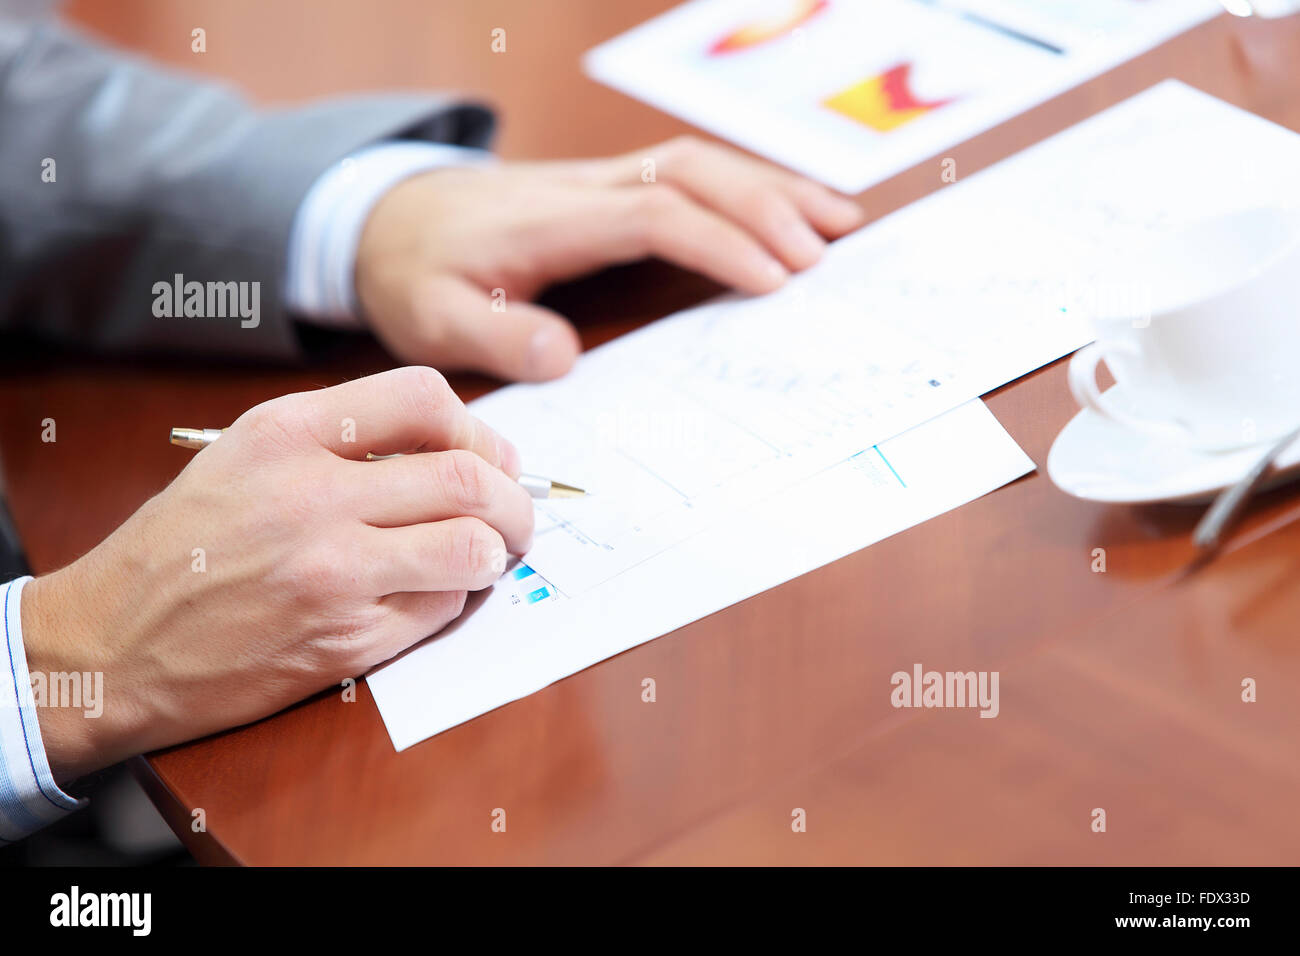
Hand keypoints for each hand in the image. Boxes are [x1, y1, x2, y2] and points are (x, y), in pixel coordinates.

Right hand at [21, 367, 531, 780]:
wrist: (114, 643)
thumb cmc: (186, 544)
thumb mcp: (247, 456)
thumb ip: (344, 438)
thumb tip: (459, 445)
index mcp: (287, 434)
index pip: (424, 398)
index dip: (480, 427)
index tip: (490, 455)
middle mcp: (311, 496)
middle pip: (466, 475)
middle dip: (515, 497)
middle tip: (516, 514)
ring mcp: (330, 573)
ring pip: (470, 547)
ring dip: (498, 551)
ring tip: (488, 555)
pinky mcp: (344, 642)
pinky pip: (441, 608)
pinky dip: (456, 597)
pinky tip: (433, 593)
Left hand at [355, 135, 865, 380]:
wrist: (392, 218)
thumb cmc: (417, 272)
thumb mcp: (432, 319)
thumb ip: (493, 335)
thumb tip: (565, 355)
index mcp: (553, 222)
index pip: (652, 214)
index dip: (717, 240)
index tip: (772, 279)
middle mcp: (587, 190)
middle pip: (691, 172)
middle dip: (765, 205)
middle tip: (825, 255)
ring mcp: (603, 183)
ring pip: (699, 163)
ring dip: (771, 187)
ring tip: (839, 223)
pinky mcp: (612, 189)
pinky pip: (691, 173)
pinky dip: (749, 186)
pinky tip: (792, 210)